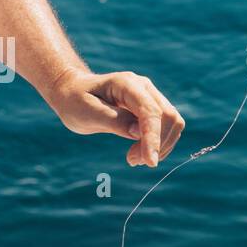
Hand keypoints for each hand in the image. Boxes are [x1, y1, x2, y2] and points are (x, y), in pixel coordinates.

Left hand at [47, 66, 184, 167]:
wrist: (73, 91)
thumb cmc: (76, 101)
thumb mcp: (87, 113)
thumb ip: (114, 121)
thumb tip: (139, 133)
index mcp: (127, 84)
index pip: (150, 111)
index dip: (153, 137)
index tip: (150, 162)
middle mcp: (144, 87)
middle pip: (168, 117)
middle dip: (156, 143)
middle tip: (132, 160)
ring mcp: (150, 96)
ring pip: (173, 123)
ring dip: (160, 145)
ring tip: (134, 158)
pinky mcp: (152, 108)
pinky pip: (168, 127)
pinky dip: (159, 144)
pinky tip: (140, 152)